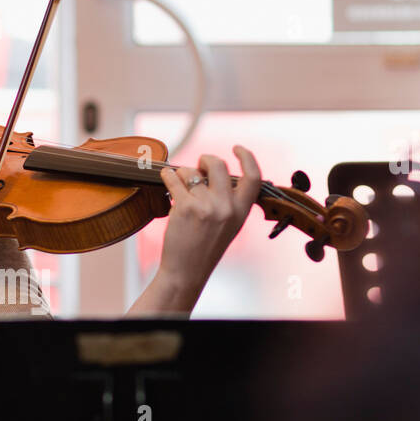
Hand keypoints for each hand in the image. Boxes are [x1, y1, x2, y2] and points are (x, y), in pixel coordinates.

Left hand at [132, 146, 261, 314]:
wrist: (186, 272)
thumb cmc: (204, 249)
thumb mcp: (228, 226)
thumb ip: (228, 201)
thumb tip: (213, 172)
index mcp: (241, 211)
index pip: (254, 177)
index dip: (247, 157)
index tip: (236, 148)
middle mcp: (226, 207)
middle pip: (218, 165)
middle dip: (206, 159)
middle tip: (198, 165)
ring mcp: (206, 206)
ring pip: (191, 173)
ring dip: (182, 175)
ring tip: (179, 187)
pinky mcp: (185, 207)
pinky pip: (174, 178)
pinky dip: (167, 175)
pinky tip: (166, 178)